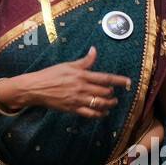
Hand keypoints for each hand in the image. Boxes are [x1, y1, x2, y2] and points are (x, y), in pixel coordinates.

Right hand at [12, 47, 130, 117]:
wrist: (36, 88)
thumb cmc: (51, 74)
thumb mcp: (68, 64)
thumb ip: (84, 61)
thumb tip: (94, 50)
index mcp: (81, 75)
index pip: (105, 78)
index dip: (119, 80)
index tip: (129, 82)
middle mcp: (81, 87)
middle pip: (104, 92)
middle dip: (113, 93)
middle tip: (115, 93)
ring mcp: (77, 99)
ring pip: (99, 104)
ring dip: (109, 104)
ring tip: (112, 103)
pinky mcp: (73, 109)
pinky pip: (90, 114)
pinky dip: (99, 114)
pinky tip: (103, 113)